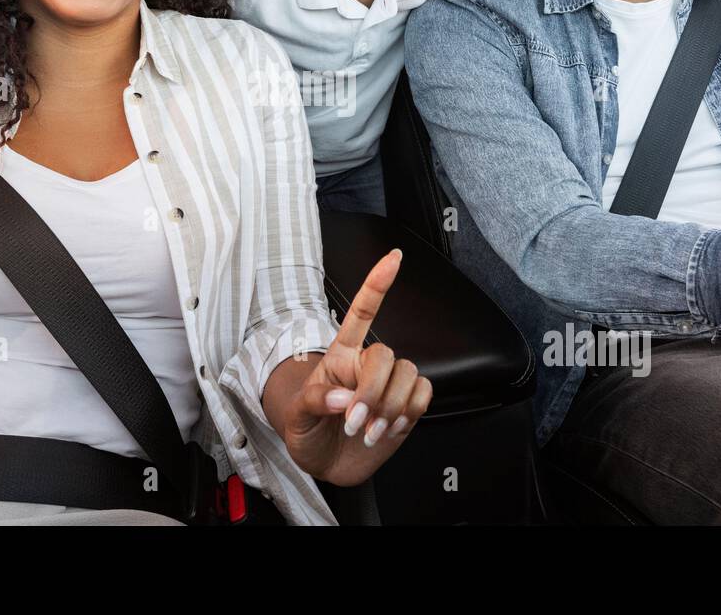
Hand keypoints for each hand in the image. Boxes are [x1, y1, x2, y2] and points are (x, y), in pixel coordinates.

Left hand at [280, 249, 431, 485]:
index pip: (362, 313)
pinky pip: (424, 394)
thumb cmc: (307, 432)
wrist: (325, 463)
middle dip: (372, 392)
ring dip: (390, 408)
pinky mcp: (406, 405)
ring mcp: (390, 384)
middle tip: (354, 423)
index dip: (377, 284)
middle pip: (386, 355)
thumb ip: (316, 402)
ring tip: (369, 432)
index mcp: (340, 356)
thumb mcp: (297, 417)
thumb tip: (344, 398)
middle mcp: (367, 364)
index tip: (394, 258)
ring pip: (409, 374)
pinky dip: (409, 413)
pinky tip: (389, 428)